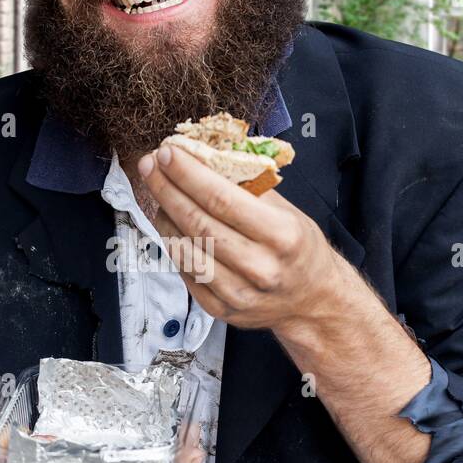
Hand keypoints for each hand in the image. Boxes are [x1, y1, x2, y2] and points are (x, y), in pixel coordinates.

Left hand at [136, 143, 340, 334]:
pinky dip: (173, 243)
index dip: (188, 174)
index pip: (221, 199)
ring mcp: (238, 293)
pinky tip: (170, 224)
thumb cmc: (298, 247)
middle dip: (166, 189)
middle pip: (197, 223)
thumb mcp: (287, 211)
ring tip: (160, 194)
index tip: (167, 153)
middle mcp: (260, 268)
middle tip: (150, 165)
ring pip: (184, 249)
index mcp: (282, 235)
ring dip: (164, 216)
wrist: (313, 301)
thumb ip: (248, 187)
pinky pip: (184, 271)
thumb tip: (203, 157)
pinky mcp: (220, 310)